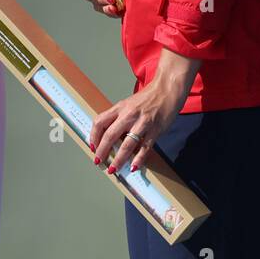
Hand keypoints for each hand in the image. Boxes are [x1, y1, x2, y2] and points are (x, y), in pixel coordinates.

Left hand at [89, 48, 199, 172]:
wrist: (167, 89)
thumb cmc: (147, 98)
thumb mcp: (128, 104)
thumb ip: (118, 118)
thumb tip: (108, 136)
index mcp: (120, 108)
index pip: (100, 122)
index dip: (93, 136)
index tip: (92, 147)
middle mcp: (129, 115)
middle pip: (110, 135)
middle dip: (102, 151)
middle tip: (98, 162)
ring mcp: (142, 123)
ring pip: (127, 144)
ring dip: (119, 159)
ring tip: (114, 169)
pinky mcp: (155, 129)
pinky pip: (145, 147)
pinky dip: (139, 159)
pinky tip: (133, 167)